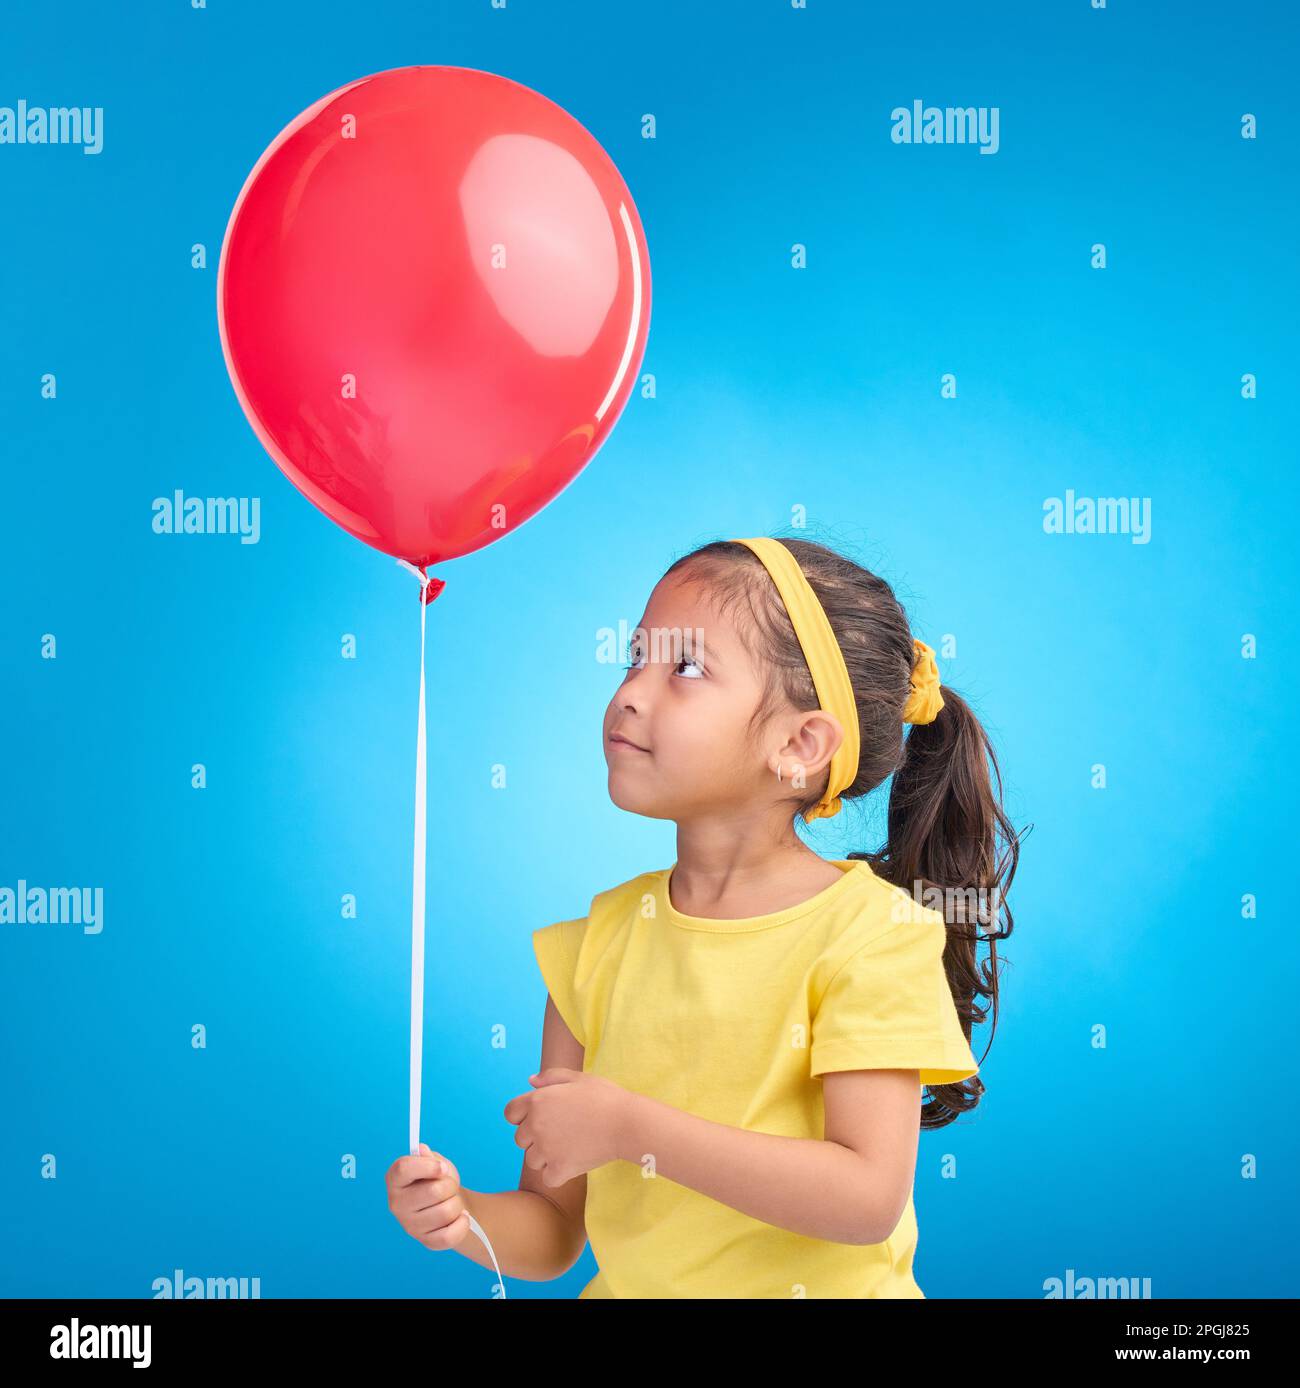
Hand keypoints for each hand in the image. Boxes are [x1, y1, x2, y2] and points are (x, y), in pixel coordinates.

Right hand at [385, 1143, 472, 1250]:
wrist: (449, 1203)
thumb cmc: (439, 1180)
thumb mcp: (435, 1162)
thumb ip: (428, 1157)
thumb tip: (421, 1150)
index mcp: (395, 1180)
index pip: (403, 1169)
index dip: (427, 1166)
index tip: (442, 1167)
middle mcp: (397, 1205)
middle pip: (434, 1191)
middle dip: (450, 1185)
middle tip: (450, 1186)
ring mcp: (410, 1226)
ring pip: (446, 1212)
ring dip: (457, 1204)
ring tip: (452, 1201)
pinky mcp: (425, 1241)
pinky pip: (450, 1235)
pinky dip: (462, 1224)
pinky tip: (461, 1217)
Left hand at [504, 1068, 635, 1186]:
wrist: (626, 1123)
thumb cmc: (604, 1097)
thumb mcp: (578, 1078)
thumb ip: (551, 1077)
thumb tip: (530, 1081)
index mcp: (537, 1100)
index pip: (510, 1113)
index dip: (523, 1116)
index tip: (541, 1118)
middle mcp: (536, 1125)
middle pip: (520, 1139)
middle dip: (536, 1137)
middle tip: (562, 1132)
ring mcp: (546, 1149)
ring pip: (532, 1160)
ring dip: (545, 1157)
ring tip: (569, 1147)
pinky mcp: (559, 1169)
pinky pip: (547, 1177)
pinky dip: (558, 1174)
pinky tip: (573, 1162)